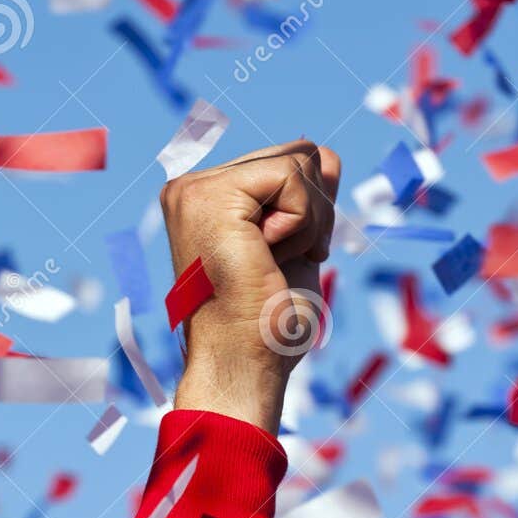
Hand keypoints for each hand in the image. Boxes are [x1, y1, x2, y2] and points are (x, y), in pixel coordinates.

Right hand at [160, 140, 340, 432]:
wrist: (243, 365)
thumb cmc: (267, 323)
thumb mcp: (296, 243)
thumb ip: (304, 197)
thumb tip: (324, 153)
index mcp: (206, 197)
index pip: (290, 162)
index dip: (313, 211)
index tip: (284, 260)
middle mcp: (193, 186)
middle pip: (300, 152)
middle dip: (315, 212)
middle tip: (280, 263)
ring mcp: (196, 189)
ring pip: (300, 159)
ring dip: (308, 222)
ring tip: (270, 263)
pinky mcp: (209, 196)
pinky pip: (292, 176)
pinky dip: (301, 223)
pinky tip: (267, 257)